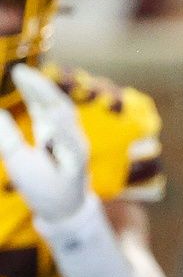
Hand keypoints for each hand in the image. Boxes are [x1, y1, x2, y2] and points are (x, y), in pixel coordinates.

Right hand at [0, 64, 91, 222]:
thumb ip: (11, 143)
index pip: (66, 132)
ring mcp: (69, 133)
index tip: (46, 105)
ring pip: (55, 105)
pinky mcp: (59, 131)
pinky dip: (35, 95)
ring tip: (20, 72)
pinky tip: (23, 80)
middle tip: (22, 73)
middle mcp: (76, 140)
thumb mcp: (24, 171)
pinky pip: (47, 109)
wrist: (65, 204)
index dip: (55, 118)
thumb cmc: (45, 190)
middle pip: (62, 110)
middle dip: (43, 91)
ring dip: (38, 88)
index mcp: (74, 155)